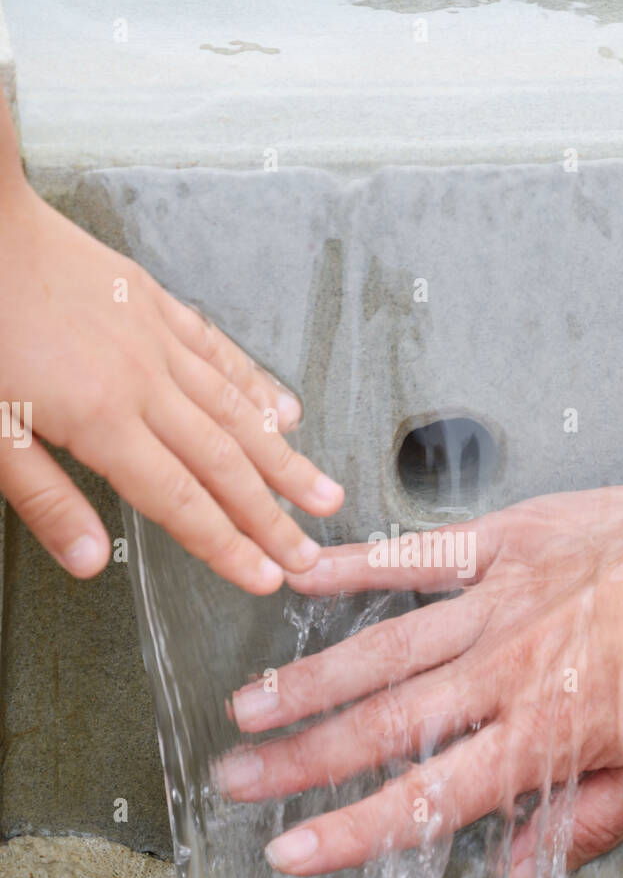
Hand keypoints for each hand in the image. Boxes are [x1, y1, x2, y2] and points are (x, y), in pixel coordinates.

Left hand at [0, 182, 342, 590]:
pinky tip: (282, 407)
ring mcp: (154, 337)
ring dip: (284, 458)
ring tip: (323, 490)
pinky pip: (218, 350)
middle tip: (309, 551)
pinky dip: (256, 384)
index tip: (265, 576)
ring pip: (236, 409)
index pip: (181, 500)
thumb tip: (90, 561)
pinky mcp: (151, 301)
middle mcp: (143, 381)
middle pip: (225, 462)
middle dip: (273, 515)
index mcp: (102, 419)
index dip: (228, 545)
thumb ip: (45, 499)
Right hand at [222, 392, 622, 877]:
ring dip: (309, 680)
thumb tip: (521, 872)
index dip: (351, 831)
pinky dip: (360, 565)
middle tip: (239, 778)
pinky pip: (419, 557)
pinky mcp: (510, 541)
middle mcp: (511, 666)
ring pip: (384, 648)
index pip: (429, 796)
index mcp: (551, 728)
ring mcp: (503, 598)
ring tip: (251, 705)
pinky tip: (309, 575)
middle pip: (383, 725)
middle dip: (301, 761)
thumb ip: (590, 818)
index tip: (293, 850)